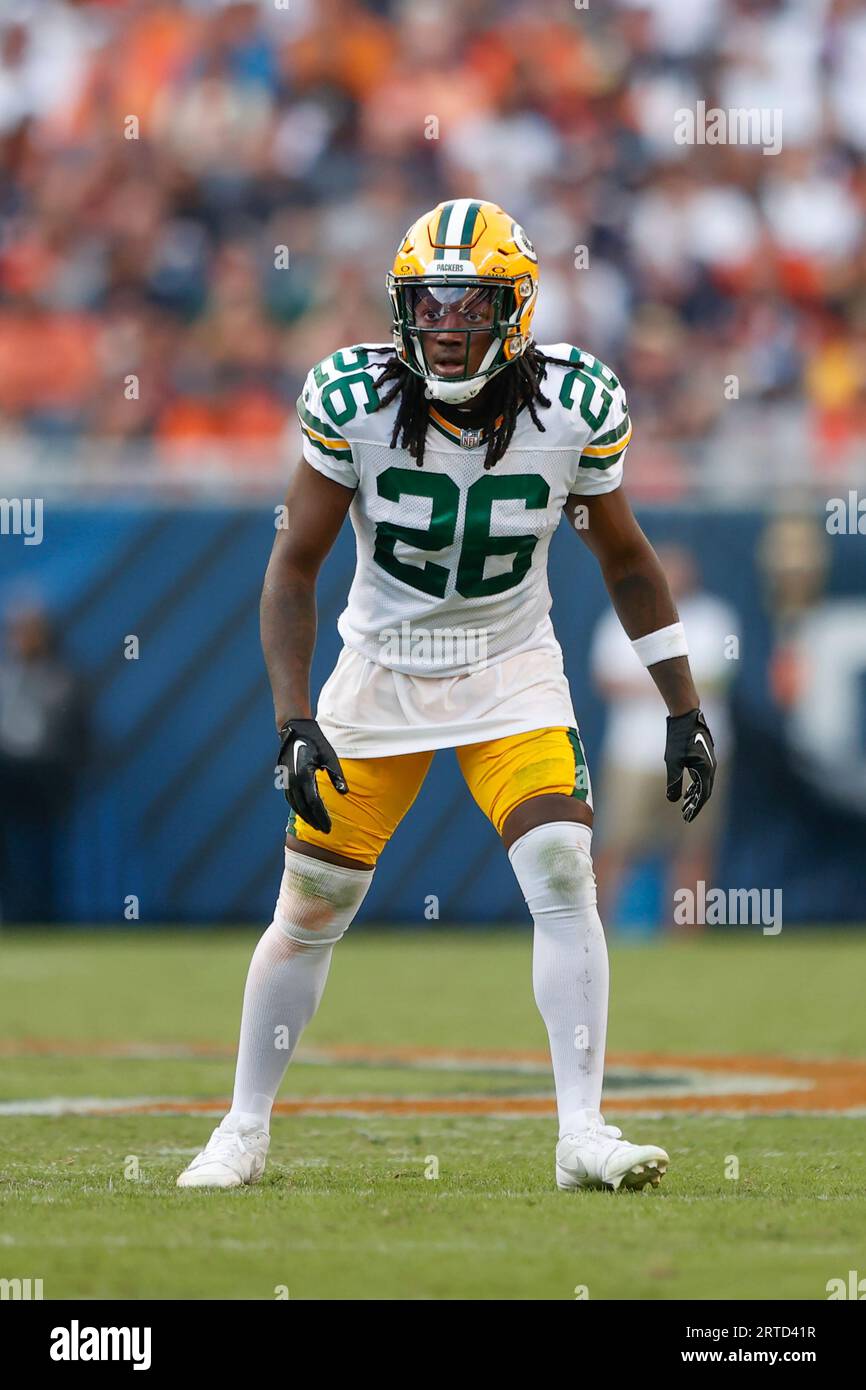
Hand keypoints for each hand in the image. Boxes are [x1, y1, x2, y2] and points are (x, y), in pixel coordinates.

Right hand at [276, 718, 347, 833]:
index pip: (314, 803)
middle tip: (325, 831)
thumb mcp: (330, 756)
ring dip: (306, 817)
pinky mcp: (285, 779)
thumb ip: (337, 775)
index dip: (322, 816)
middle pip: (304, 808)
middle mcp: (292, 781)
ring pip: (296, 805)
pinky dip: (299, 809)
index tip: (329, 827)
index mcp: (304, 775)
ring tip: (317, 825)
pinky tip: (306, 813)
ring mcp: (287, 781)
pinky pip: (291, 799)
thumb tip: (344, 793)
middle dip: (315, 820)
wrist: (294, 729)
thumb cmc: (316, 741)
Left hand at [664, 708, 715, 822]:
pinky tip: (688, 789)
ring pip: (704, 783)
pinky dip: (696, 784)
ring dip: (695, 795)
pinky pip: (702, 775)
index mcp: (706, 769)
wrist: (686, 715)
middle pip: (705, 791)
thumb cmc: (678, 737)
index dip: (695, 808)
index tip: (687, 818)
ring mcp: (709, 761)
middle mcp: (711, 766)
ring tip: (685, 804)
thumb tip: (673, 800)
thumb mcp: (673, 761)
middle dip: (695, 804)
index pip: (703, 795)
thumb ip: (674, 782)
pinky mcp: (704, 756)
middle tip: (685, 815)